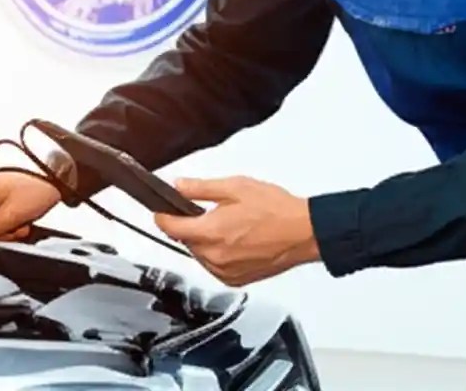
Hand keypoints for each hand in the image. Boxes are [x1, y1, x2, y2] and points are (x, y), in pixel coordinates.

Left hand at [155, 176, 320, 286]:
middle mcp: (214, 256)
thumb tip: (178, 186)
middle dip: (190, 226)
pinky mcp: (236, 280)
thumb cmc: (276, 211)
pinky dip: (218, 255)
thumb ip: (200, 188)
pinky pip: (214, 267)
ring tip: (229, 226)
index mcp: (210, 232)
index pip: (169, 227)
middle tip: (209, 213)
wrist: (304, 233)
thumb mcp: (234, 187)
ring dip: (204, 241)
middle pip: (184, 241)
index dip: (162, 216)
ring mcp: (225, 271)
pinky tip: (235, 242)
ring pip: (199, 255)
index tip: (161, 210)